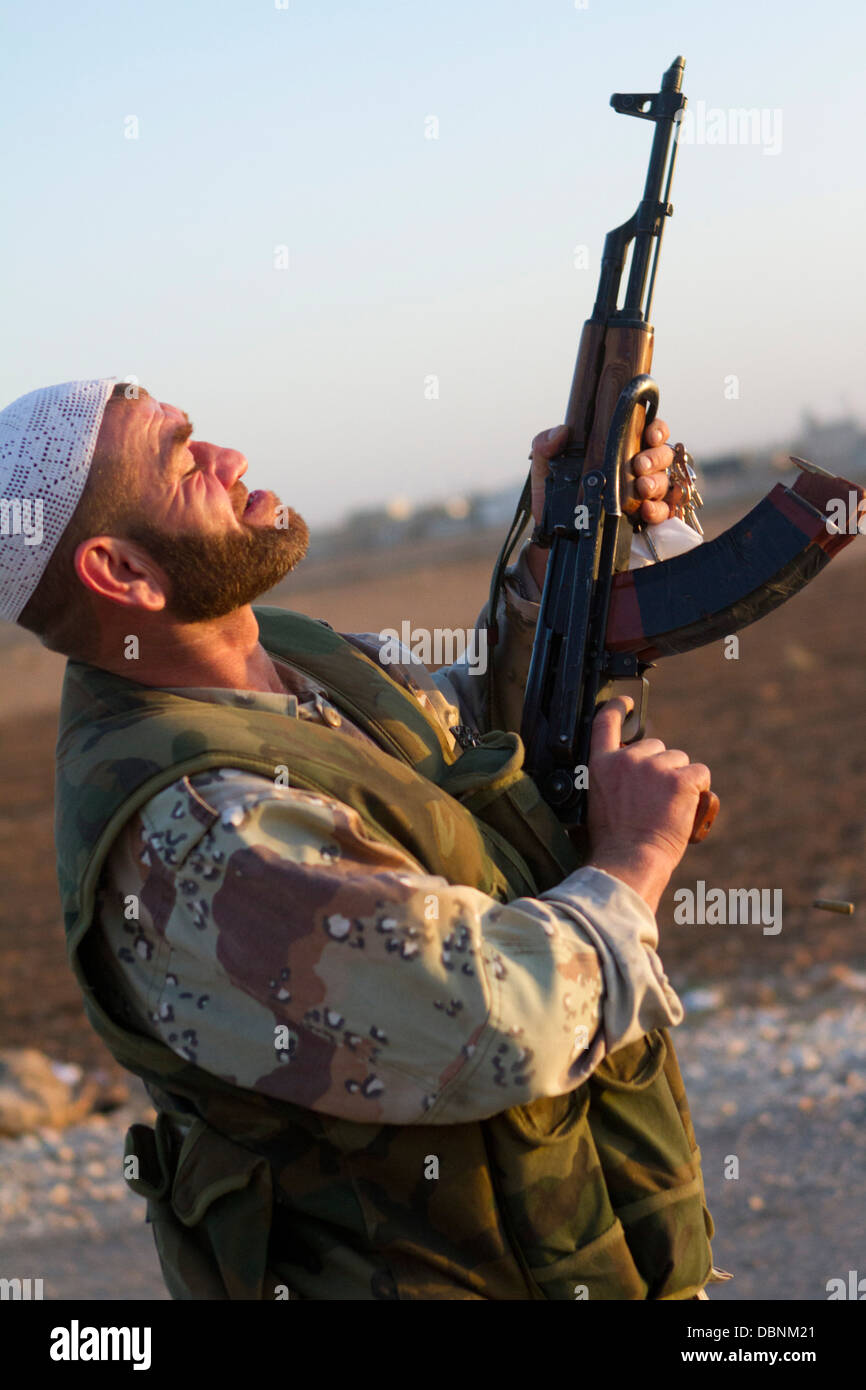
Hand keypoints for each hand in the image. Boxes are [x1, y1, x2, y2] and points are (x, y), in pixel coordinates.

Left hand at [529, 418, 683, 526]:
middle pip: (662, 455)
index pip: (648, 432)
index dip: (656, 429)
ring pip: (664, 482)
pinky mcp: (643, 519)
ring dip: (656, 482)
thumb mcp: (545, 468)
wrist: (552, 536)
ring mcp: (642, 495)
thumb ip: (546, 444)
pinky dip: (658, 509)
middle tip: (639, 465)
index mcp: (618, 450)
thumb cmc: (553, 496)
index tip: (649, 433)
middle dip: (655, 457)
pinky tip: (645, 509)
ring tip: (641, 487)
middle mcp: (635, 470)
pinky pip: (663, 512)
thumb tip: (562, 431)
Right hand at [585, 696, 712, 914]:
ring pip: (680, 761)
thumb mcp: (597, 802)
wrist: (631, 860)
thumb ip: (611, 779)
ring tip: (670, 808)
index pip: (605, 723)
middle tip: (656, 799)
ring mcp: (655, 767)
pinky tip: (690, 806)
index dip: (616, 708)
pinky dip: (700, 790)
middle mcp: (627, 759)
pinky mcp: (681, 779)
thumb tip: (629, 775)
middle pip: (655, 747)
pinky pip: (700, 774)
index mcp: (601, 765)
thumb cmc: (614, 842)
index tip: (625, 704)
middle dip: (661, 767)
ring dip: (680, 779)